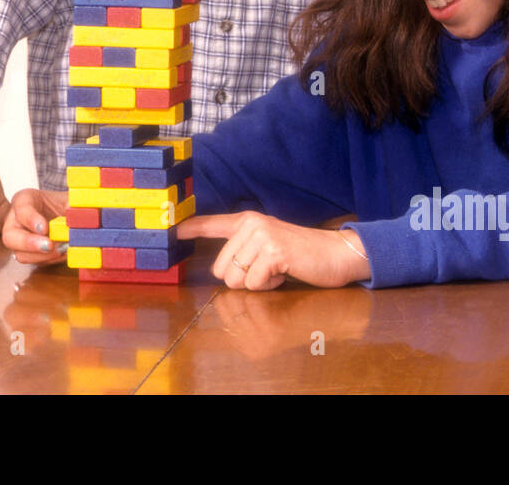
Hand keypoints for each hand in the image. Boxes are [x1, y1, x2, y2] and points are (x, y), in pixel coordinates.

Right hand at [1, 189, 67, 265]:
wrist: (61, 214)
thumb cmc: (59, 203)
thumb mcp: (66, 199)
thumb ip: (71, 204)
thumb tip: (75, 213)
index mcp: (23, 200)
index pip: (21, 209)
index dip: (32, 220)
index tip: (45, 228)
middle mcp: (15, 221)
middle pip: (10, 237)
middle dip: (29, 243)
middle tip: (48, 246)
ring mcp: (19, 240)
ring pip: (20, 254)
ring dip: (41, 256)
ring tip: (60, 251)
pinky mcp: (28, 254)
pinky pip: (33, 262)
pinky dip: (48, 260)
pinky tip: (62, 254)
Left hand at [177, 211, 370, 289]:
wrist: (336, 253)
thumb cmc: (301, 256)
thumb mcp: (269, 247)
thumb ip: (245, 252)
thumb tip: (221, 272)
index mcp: (248, 221)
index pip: (212, 223)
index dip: (191, 229)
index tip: (172, 231)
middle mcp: (251, 225)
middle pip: (221, 269)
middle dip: (241, 279)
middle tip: (267, 269)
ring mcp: (262, 236)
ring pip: (235, 278)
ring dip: (256, 284)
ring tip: (277, 270)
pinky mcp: (273, 251)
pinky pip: (254, 283)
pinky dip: (270, 286)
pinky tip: (285, 272)